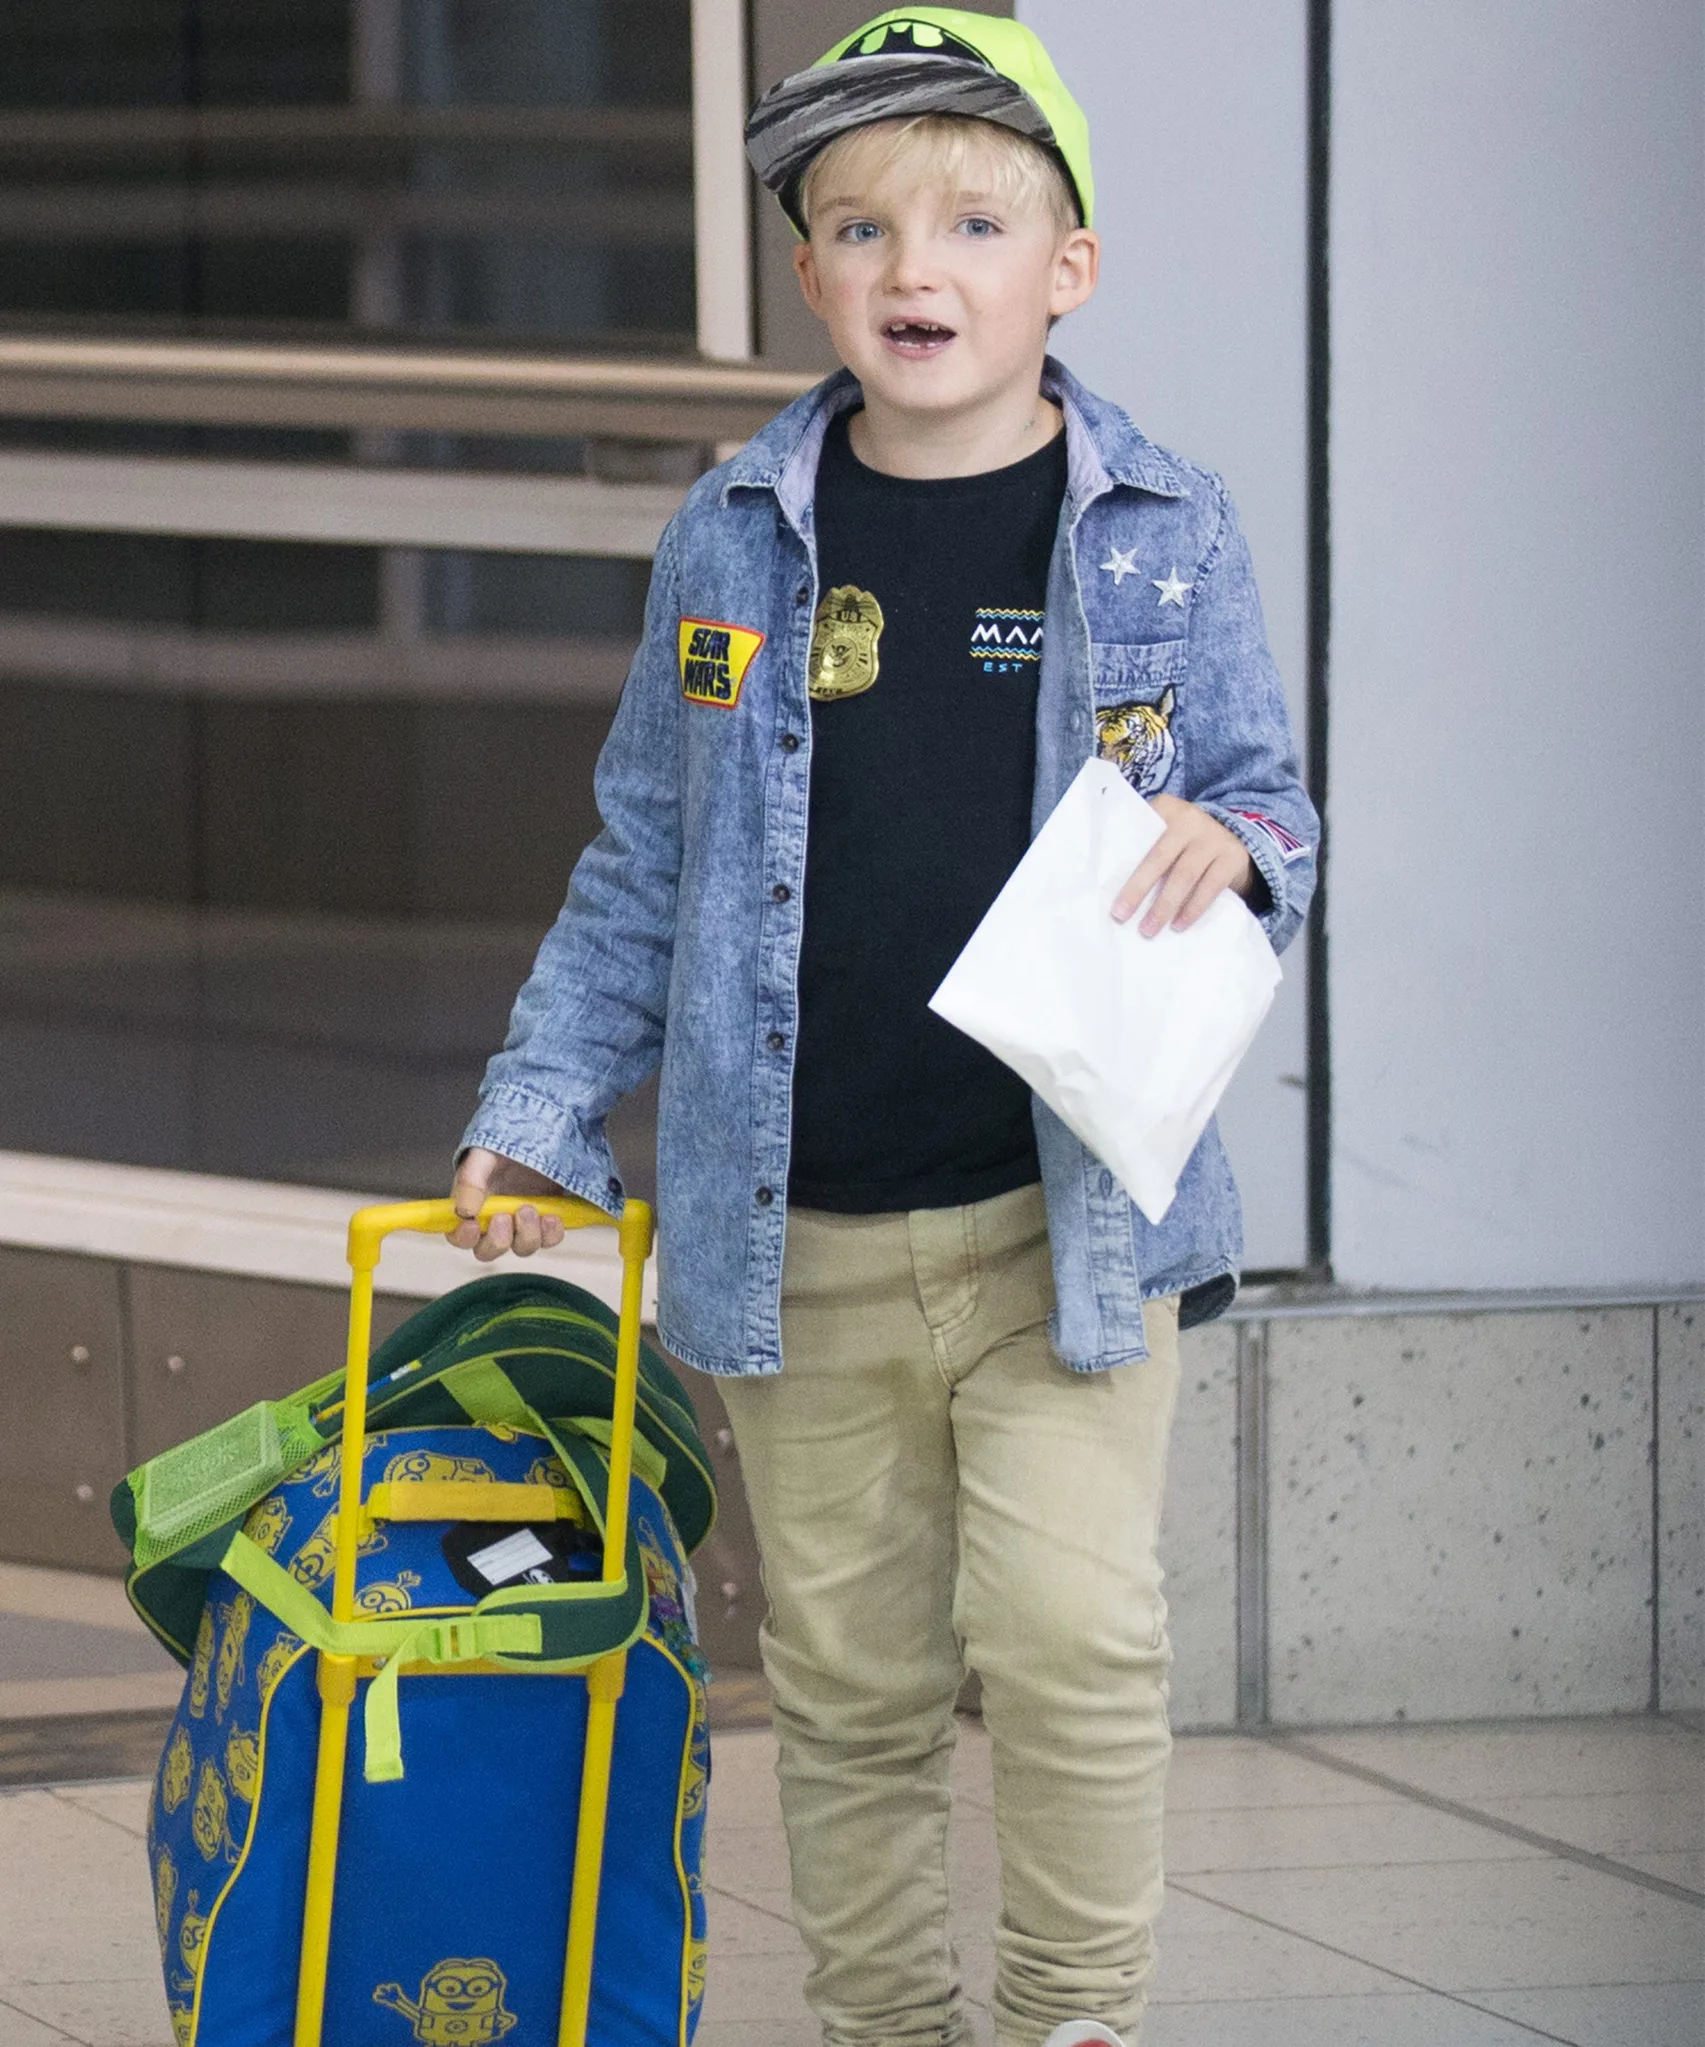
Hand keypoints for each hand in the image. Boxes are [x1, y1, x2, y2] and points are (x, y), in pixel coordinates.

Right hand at [447, 1147, 565, 1260]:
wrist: (539, 1136)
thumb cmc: (503, 1148)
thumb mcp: (482, 1156)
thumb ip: (470, 1180)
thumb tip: (465, 1210)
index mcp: (471, 1208)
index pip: (459, 1236)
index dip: (463, 1237)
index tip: (472, 1225)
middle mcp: (494, 1222)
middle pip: (489, 1251)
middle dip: (497, 1240)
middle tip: (504, 1217)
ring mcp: (521, 1225)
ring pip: (521, 1248)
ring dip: (526, 1235)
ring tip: (530, 1208)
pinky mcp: (544, 1222)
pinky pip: (549, 1240)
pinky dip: (551, 1233)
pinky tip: (551, 1217)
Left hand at [1112, 795, 1255, 936]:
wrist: (1233, 840)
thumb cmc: (1184, 843)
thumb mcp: (1165, 832)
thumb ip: (1142, 844)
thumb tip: (1108, 881)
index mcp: (1167, 808)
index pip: (1139, 830)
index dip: (1121, 855)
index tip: (1103, 880)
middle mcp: (1191, 819)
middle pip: (1159, 857)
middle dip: (1138, 889)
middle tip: (1120, 915)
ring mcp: (1214, 837)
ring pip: (1184, 875)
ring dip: (1164, 906)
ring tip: (1148, 929)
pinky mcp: (1232, 857)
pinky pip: (1210, 887)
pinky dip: (1193, 909)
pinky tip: (1178, 925)